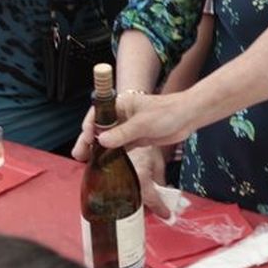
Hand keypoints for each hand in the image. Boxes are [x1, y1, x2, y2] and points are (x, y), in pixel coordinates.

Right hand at [71, 98, 171, 217]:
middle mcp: (121, 114)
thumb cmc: (167, 112)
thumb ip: (123, 133)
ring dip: (98, 149)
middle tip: (79, 154)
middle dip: (88, 140)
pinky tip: (104, 164)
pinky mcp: (136, 138)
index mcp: (120, 103)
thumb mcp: (143, 123)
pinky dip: (112, 154)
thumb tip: (101, 141)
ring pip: (108, 139)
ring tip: (86, 161)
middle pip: (99, 128)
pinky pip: (120, 147)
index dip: (89, 126)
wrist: (188, 117)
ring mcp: (128, 127)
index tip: (87, 139)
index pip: (98, 113)